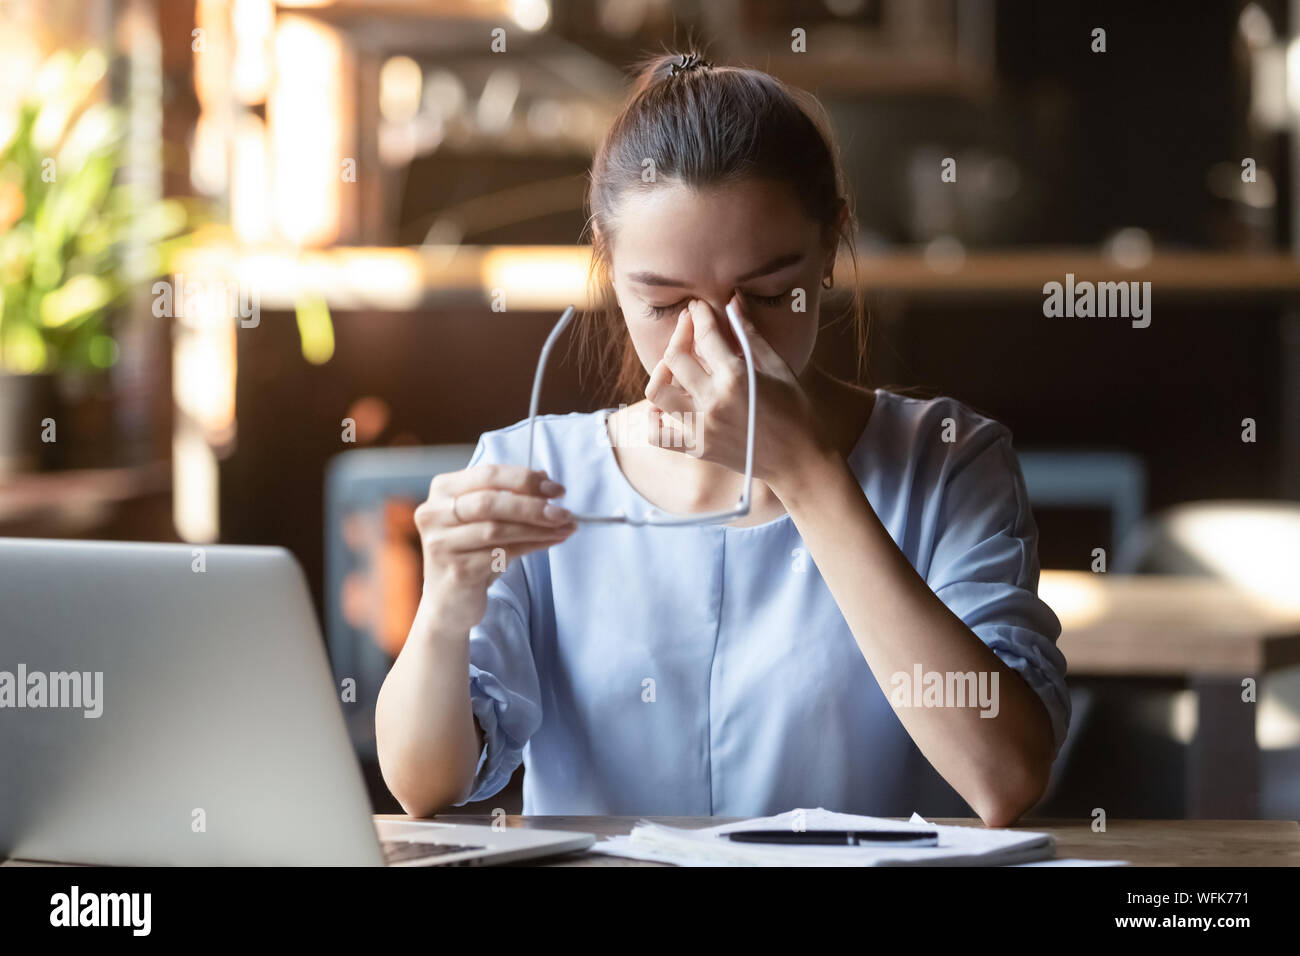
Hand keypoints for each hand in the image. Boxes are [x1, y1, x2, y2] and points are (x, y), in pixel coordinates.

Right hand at [414, 464, 575, 636]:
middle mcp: (433, 513)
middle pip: (490, 502)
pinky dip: (531, 546)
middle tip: (564, 512)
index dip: (525, 479)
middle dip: (533, 506)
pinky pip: (500, 554)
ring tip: (565, 527)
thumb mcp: (488, 518)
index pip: (488, 475)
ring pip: (497, 530)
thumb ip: (509, 495)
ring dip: (537, 528)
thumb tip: (545, 477)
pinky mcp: (455, 570)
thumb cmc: (472, 552)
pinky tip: (550, 542)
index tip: (556, 490)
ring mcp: (441, 543)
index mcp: (443, 490)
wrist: (451, 601)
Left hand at [642, 293, 820, 489]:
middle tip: (688, 328)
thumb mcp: (777, 367)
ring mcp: (702, 428)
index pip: (705, 335)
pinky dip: (654, 419)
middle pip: (674, 358)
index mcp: (736, 377)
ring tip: (673, 366)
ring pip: (658, 392)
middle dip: (679, 334)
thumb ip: (750, 335)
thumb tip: (733, 301)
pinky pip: (659, 435)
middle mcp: (713, 401)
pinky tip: (662, 407)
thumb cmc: (795, 410)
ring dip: (661, 372)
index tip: (697, 306)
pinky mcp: (698, 449)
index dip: (699, 314)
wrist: (800, 460)